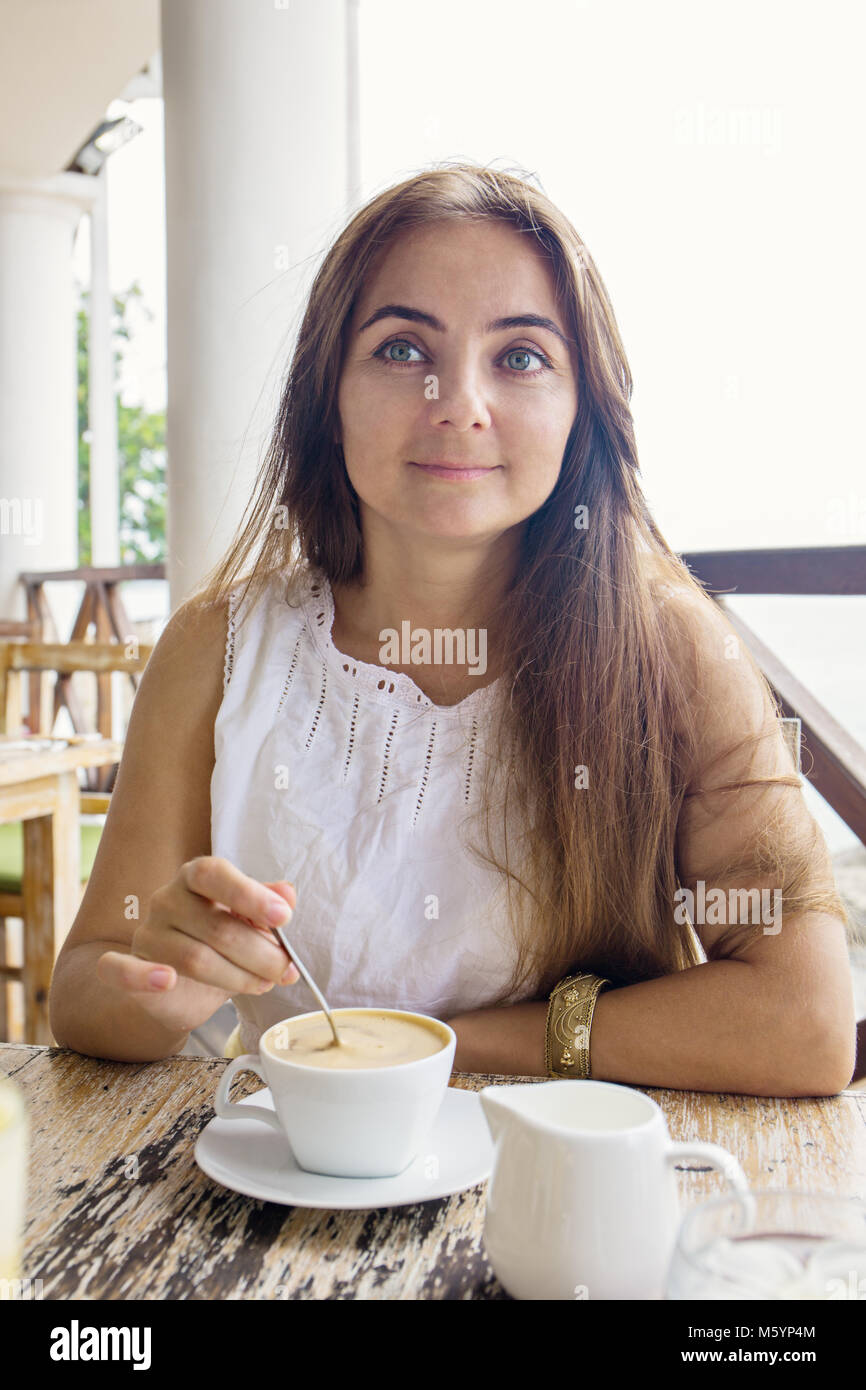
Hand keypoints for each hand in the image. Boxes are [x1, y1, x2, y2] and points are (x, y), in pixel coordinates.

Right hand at [96, 856, 299, 1034]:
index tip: (284, 917)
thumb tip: (287, 893)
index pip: (214, 873)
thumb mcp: (250, 922)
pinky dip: (145, 977)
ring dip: (238, 977)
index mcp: (195, 877)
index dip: (250, 895)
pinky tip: (168, 980)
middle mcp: (167, 899)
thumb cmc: (220, 945)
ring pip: (194, 958)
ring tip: (262, 984)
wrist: (179, 988)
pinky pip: (122, 970)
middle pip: (217, 926)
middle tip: (286, 970)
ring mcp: (146, 933)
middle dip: (261, 954)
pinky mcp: (124, 968)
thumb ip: (268, 906)